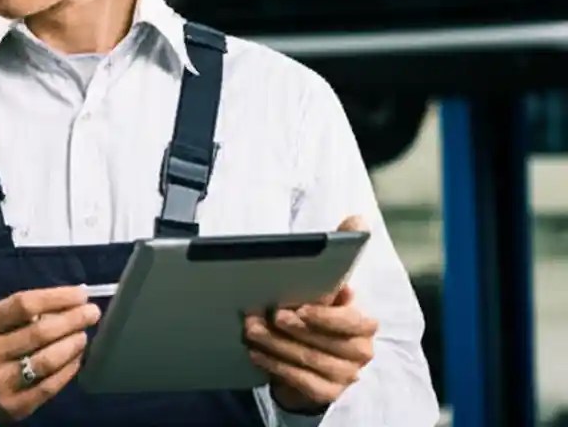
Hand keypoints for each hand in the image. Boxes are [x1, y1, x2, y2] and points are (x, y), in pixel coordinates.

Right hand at [0, 286, 100, 423]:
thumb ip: (23, 312)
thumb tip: (70, 301)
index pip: (24, 305)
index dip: (56, 297)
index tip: (80, 294)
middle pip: (39, 332)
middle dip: (72, 320)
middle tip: (92, 313)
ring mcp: (0, 383)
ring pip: (47, 361)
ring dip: (72, 345)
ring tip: (83, 336)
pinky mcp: (14, 406)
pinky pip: (50, 386)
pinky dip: (68, 369)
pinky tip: (76, 358)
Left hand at [243, 215, 377, 413]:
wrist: (307, 361)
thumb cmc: (313, 317)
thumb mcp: (323, 289)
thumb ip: (338, 257)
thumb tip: (358, 220)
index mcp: (363, 324)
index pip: (353, 322)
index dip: (326, 317)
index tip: (302, 307)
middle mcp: (360, 352)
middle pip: (324, 342)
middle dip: (291, 327)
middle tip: (266, 314)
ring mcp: (345, 376)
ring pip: (308, 360)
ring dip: (276, 344)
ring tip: (251, 329)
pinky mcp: (326, 394)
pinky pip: (299, 381)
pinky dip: (274, 365)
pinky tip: (255, 352)